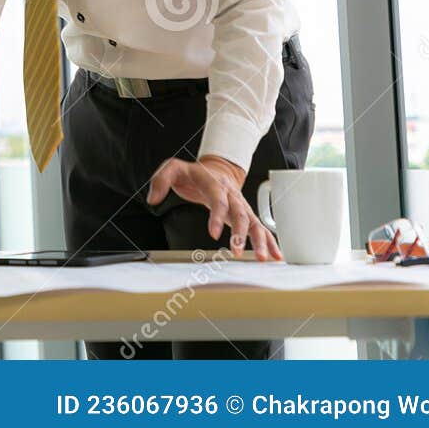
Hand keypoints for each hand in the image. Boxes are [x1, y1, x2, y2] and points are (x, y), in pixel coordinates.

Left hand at [147, 155, 280, 260]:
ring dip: (261, 240)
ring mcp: (241, 205)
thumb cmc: (194, 172)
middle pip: (240, 214)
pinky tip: (276, 256)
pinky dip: (271, 241)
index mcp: (214, 184)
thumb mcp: (173, 168)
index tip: (213, 233)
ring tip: (263, 259)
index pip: (218, 200)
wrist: (217, 169)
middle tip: (237, 251)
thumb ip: (161, 180)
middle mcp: (232, 195)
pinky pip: (260, 228)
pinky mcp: (246, 215)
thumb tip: (152, 199)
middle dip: (240, 234)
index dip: (216, 216)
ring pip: (254, 223)